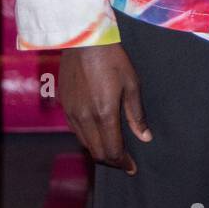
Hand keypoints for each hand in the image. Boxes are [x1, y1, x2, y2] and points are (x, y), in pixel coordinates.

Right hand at [58, 43, 151, 174]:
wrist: (83, 39)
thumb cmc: (112, 58)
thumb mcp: (132, 84)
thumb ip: (136, 114)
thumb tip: (145, 137)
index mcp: (104, 114)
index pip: (112, 150)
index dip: (123, 163)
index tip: (132, 168)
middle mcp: (85, 118)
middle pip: (96, 152)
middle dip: (111, 160)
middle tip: (124, 161)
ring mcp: (71, 112)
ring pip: (84, 142)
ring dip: (98, 150)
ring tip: (112, 148)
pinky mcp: (64, 104)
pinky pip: (75, 130)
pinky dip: (87, 137)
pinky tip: (96, 132)